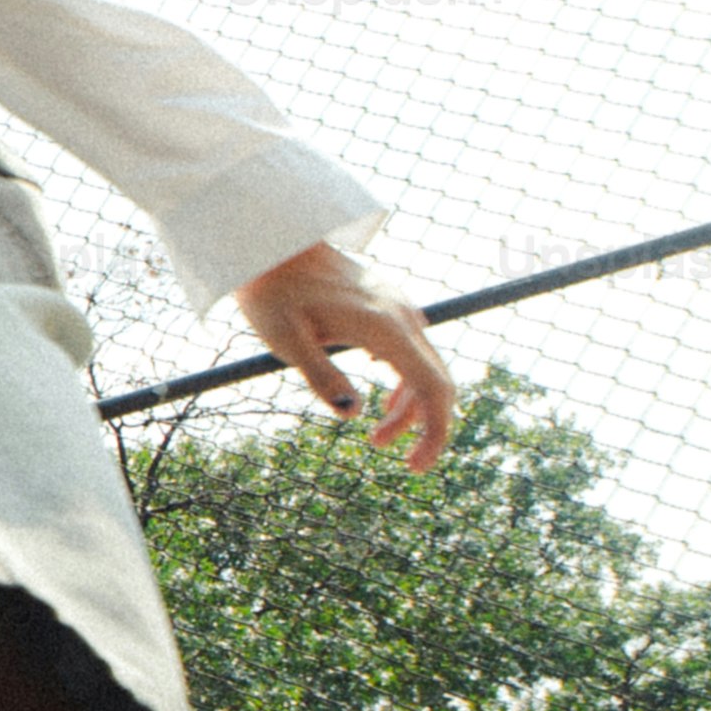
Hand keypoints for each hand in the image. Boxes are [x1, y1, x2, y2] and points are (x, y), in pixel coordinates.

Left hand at [234, 240, 456, 468]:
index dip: (435, 432)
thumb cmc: (273, 293)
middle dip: (426, 427)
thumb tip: (354, 414)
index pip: (432, 388)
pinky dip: (406, 383)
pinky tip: (385, 403)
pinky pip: (413, 351)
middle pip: (438, 381)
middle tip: (406, 464)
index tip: (418, 467)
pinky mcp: (388, 306)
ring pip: (425, 368)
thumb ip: (322, 376)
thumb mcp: (287, 340)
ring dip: (410, 409)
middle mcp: (402, 316)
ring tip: (377, 439)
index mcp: (385, 327)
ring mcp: (398, 308)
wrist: (273, 244)